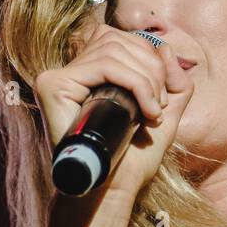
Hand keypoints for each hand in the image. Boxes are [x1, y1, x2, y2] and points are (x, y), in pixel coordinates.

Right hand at [33, 23, 195, 201]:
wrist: (113, 188)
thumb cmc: (134, 156)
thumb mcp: (164, 113)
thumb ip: (173, 82)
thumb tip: (165, 48)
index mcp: (90, 72)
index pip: (122, 38)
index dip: (151, 58)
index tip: (163, 98)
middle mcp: (71, 70)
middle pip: (118, 39)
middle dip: (152, 69)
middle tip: (160, 107)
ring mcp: (58, 76)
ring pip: (114, 49)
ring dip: (147, 80)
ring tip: (153, 113)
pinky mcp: (53, 84)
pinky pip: (105, 65)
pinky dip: (136, 84)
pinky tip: (146, 112)